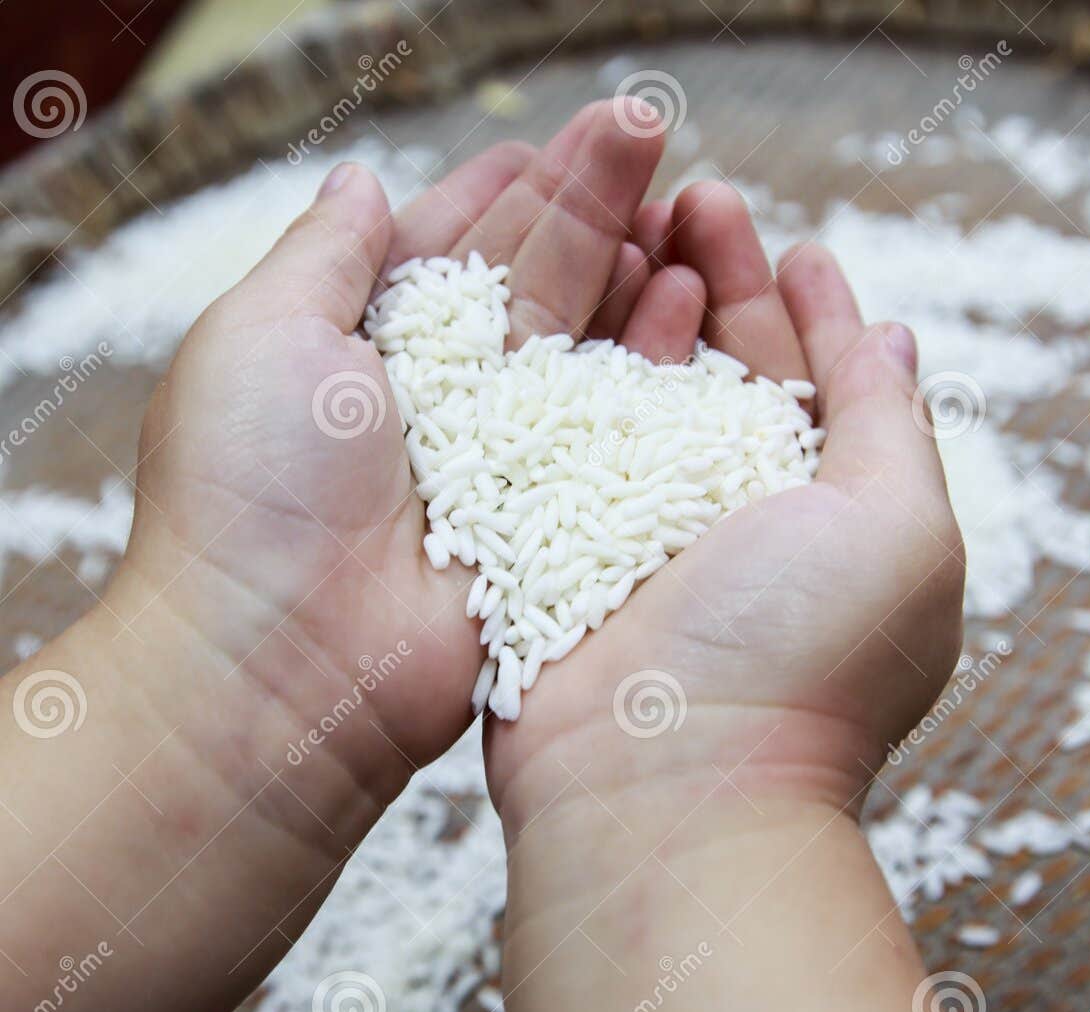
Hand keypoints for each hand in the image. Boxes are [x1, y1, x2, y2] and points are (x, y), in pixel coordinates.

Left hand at [113, 100, 681, 849]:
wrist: (288, 659)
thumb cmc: (252, 492)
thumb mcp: (261, 336)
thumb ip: (323, 255)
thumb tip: (361, 181)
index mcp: (373, 341)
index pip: (463, 240)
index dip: (519, 182)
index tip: (578, 132)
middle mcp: (450, 392)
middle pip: (541, 273)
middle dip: (598, 197)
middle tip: (655, 130)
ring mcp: (512, 453)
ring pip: (593, 338)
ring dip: (640, 266)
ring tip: (688, 201)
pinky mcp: (561, 511)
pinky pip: (624, 420)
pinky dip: (660, 357)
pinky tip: (691, 294)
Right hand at [484, 181, 966, 831]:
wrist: (665, 786)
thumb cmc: (806, 660)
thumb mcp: (900, 526)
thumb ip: (893, 422)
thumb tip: (895, 335)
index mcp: (830, 509)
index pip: (821, 380)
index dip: (807, 303)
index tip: (786, 236)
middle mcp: (739, 513)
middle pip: (725, 365)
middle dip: (718, 276)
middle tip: (695, 196)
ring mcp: (643, 525)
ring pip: (641, 382)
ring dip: (641, 296)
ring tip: (632, 215)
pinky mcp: (559, 539)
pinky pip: (564, 427)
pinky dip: (570, 359)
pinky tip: (570, 295)